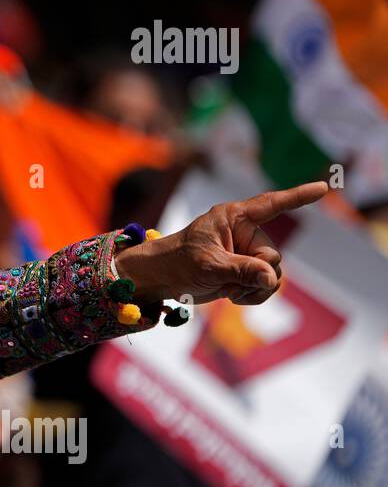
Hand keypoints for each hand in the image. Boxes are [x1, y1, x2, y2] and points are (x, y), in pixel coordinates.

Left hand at [113, 181, 328, 305]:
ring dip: (255, 289)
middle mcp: (244, 232)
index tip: (323, 189)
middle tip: (229, 284)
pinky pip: (266, 285)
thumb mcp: (209, 266)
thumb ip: (242, 271)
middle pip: (273, 256)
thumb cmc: (178, 262)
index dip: (298, 197)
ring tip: (228, 292)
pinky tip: (232, 297)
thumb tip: (272, 279)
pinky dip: (254, 295)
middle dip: (257, 274)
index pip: (271, 205)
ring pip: (273, 274)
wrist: (162, 280)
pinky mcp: (246, 271)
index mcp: (233, 218)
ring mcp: (247, 253)